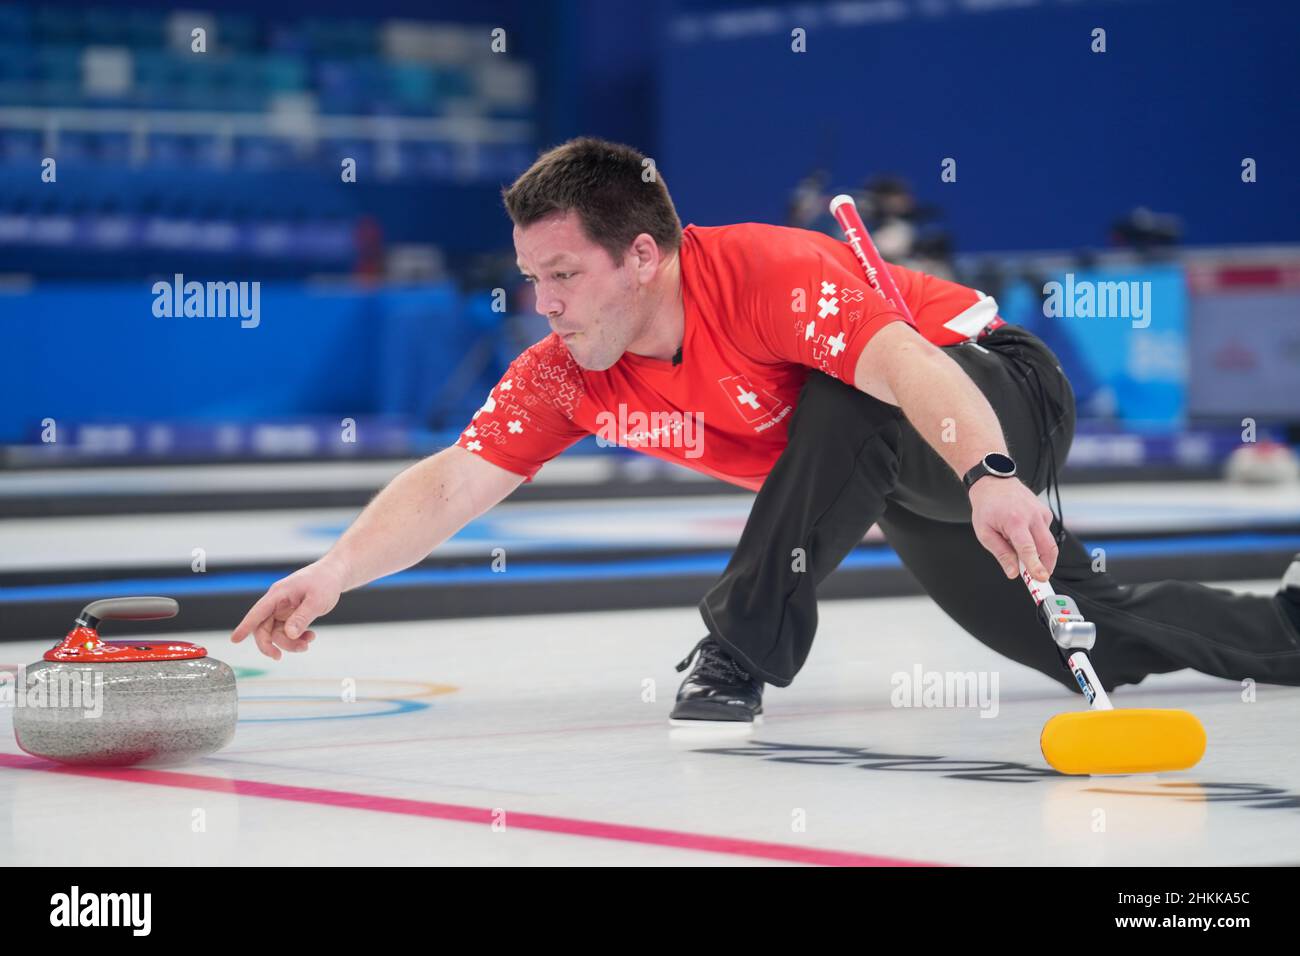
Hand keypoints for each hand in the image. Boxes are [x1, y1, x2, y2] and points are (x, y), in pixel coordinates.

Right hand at [230, 558, 346, 659]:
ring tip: (308, 642)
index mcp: (278, 594)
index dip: (245, 626)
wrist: (334, 575)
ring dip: (290, 643)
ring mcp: (283, 610)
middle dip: (271, 644)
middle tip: (279, 657)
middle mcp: (277, 603)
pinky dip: (297, 638)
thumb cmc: (324, 582)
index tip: (234, 640)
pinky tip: (310, 637)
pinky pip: (288, 632)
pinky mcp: (291, 615)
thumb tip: (289, 634)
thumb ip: (302, 617)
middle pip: (264, 628)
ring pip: (277, 634)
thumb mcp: (317, 600)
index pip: (257, 612)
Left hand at [968, 477, 1058, 581]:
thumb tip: (1013, 573)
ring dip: (1039, 553)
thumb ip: (1001, 554)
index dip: (1036, 566)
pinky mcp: (1046, 513)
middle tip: (1038, 578)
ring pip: (1048, 543)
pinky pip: (1045, 534)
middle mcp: (1032, 516)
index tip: (1041, 578)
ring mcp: (1041, 513)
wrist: (993, 483)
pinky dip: (1037, 540)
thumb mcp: (985, 533)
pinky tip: (1022, 533)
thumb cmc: (987, 507)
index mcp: (1015, 521)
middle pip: (1048, 548)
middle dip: (1046, 566)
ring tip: (1018, 547)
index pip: (1028, 548)